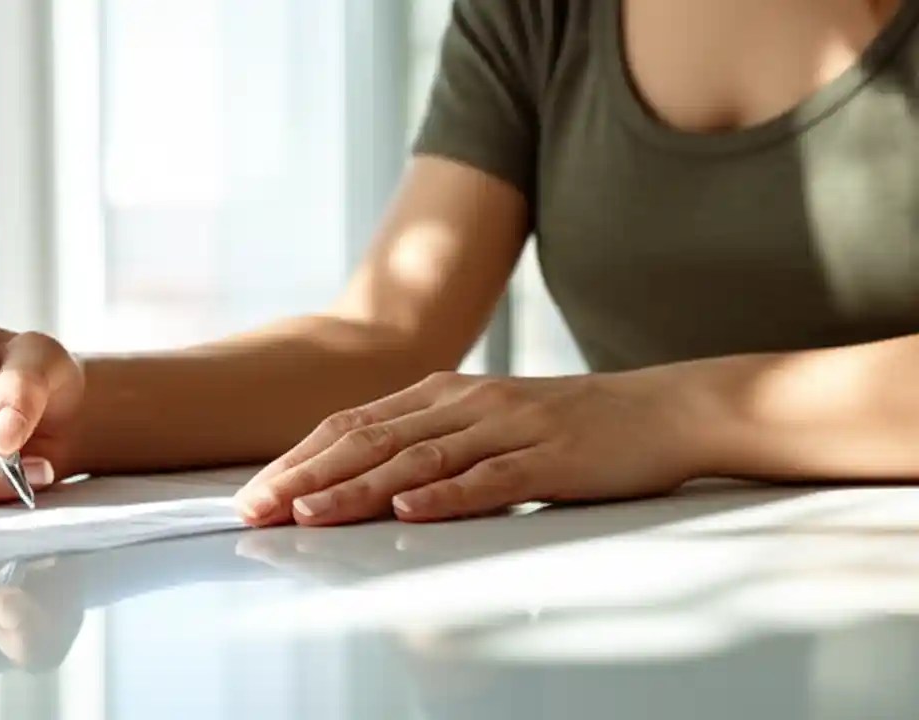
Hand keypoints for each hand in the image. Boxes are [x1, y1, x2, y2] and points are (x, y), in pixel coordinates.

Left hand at [233, 369, 700, 525]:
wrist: (665, 409)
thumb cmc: (570, 425)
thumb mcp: (488, 422)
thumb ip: (433, 442)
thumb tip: (368, 480)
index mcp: (445, 393)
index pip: (354, 424)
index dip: (299, 457)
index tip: (254, 491)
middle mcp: (468, 403)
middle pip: (371, 439)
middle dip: (307, 476)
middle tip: (256, 507)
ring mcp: (509, 426)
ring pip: (419, 459)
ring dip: (358, 489)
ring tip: (309, 515)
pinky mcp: (551, 457)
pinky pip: (492, 479)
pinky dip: (447, 496)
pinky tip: (409, 511)